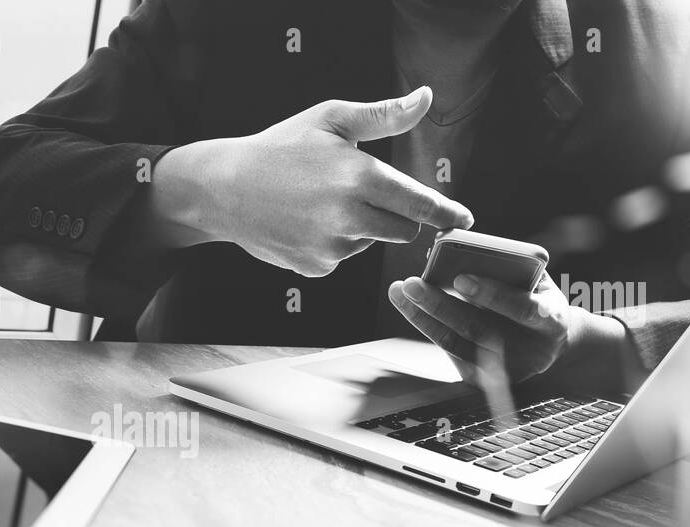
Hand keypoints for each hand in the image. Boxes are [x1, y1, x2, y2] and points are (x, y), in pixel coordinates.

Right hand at [149, 87, 473, 275]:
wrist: (224, 189)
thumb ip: (384, 115)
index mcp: (359, 175)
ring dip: (363, 228)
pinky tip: (307, 224)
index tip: (464, 221)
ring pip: (372, 243)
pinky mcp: (316, 267)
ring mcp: (332, 246)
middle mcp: (349, 216)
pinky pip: (344, 257)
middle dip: (398, 216)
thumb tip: (426, 97)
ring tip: (322, 205)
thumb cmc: (281, 146)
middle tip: (367, 195)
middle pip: (404, 230)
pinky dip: (334, 243)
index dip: (446, 213)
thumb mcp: (331, 119)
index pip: (420, 203)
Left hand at [387, 271, 628, 383]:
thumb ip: (509, 266)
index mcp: (551, 320)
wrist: (551, 342)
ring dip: (423, 316)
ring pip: (456, 344)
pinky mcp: (484, 381)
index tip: (459, 277)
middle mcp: (530, 352)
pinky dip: (429, 327)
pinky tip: (410, 308)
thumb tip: (460, 247)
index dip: (491, 294)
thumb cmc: (538, 298)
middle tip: (411, 283)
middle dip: (440, 305)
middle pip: (478, 329)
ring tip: (401, 291)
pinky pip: (449, 352)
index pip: (521, 308)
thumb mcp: (536, 281)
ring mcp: (505, 371)